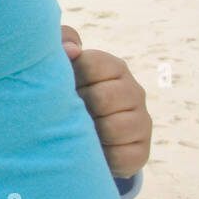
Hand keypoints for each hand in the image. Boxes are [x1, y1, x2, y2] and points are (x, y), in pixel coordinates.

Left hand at [63, 25, 151, 178]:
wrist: (71, 136)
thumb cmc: (62, 92)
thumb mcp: (57, 65)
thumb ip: (61, 42)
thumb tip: (72, 50)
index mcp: (114, 67)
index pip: (93, 64)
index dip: (72, 77)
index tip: (65, 85)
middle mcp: (134, 92)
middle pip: (103, 98)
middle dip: (79, 106)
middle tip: (69, 110)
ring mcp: (141, 122)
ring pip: (114, 128)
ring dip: (89, 132)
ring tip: (79, 129)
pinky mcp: (141, 152)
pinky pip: (122, 156)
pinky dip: (102, 156)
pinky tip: (92, 150)